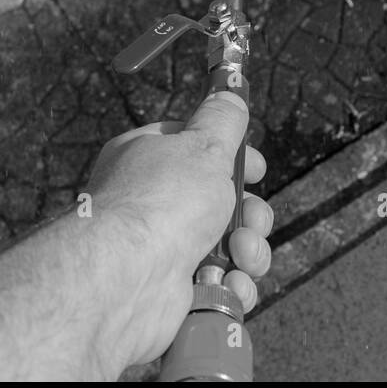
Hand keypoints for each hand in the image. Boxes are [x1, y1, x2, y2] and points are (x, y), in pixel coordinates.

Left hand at [86, 91, 272, 369]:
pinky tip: (228, 284)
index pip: (196, 151)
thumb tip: (229, 94)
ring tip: (240, 256)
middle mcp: (150, 204)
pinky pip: (218, 287)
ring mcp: (160, 251)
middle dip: (251, 215)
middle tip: (252, 222)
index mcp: (148, 159)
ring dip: (248, 252)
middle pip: (221, 204)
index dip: (234, 160)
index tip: (258, 170)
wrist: (129, 276)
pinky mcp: (172, 293)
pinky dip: (231, 287)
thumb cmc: (165, 200)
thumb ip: (223, 119)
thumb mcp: (204, 144)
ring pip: (227, 248)